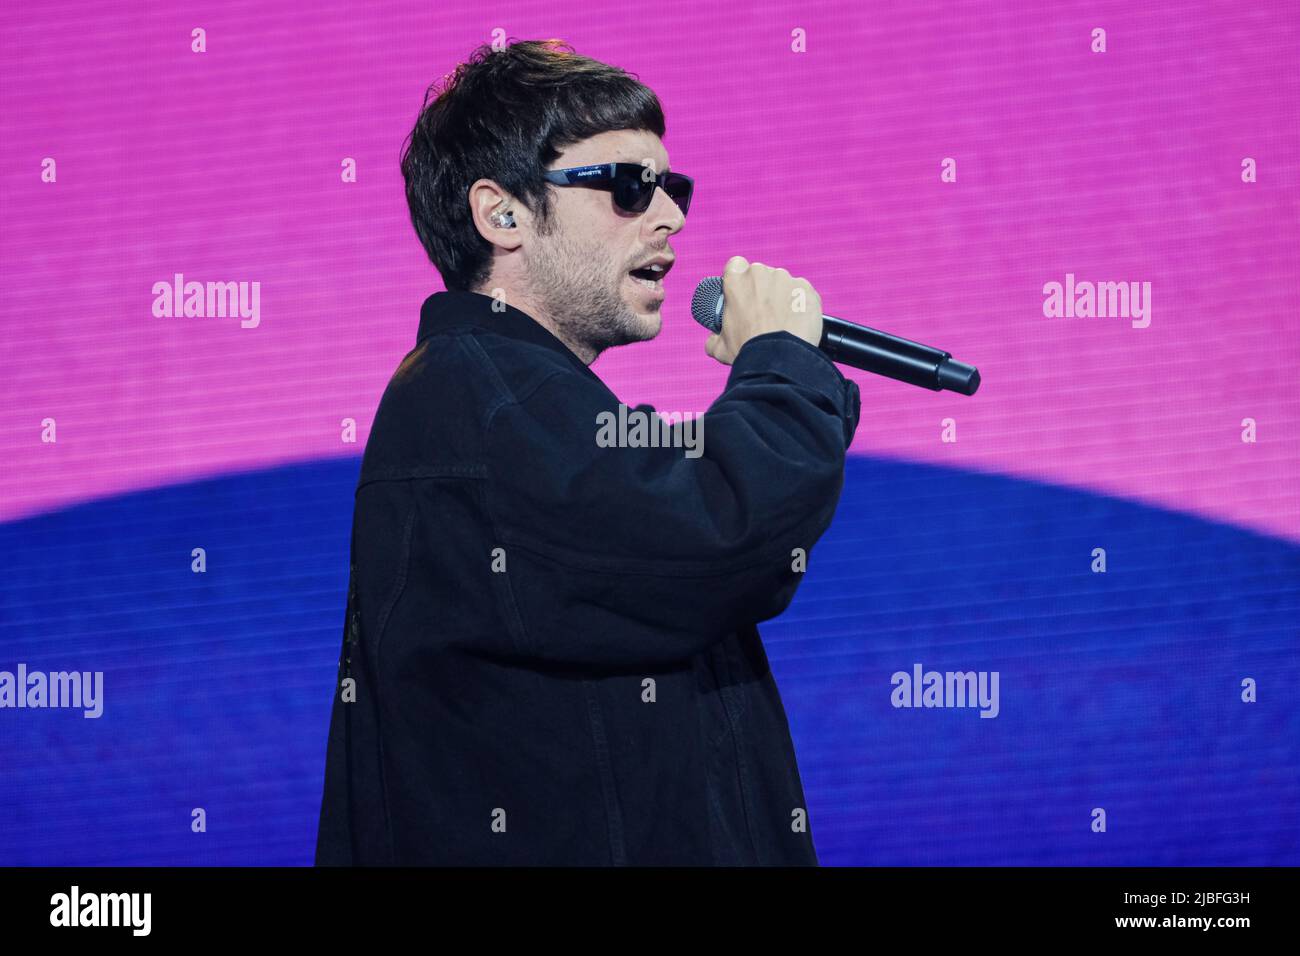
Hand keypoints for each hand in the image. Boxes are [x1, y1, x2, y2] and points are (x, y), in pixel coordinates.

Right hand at [704, 256, 823, 364]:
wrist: (779, 358)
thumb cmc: (747, 351)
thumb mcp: (719, 347)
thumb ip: (713, 339)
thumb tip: (713, 340)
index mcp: (736, 280)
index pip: (735, 265)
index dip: (739, 278)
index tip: (742, 292)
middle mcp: (761, 273)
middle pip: (761, 275)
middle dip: (762, 290)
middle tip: (763, 314)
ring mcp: (786, 279)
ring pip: (783, 284)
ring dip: (782, 297)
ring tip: (782, 322)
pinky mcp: (806, 289)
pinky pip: (802, 293)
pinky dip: (801, 305)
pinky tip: (797, 322)